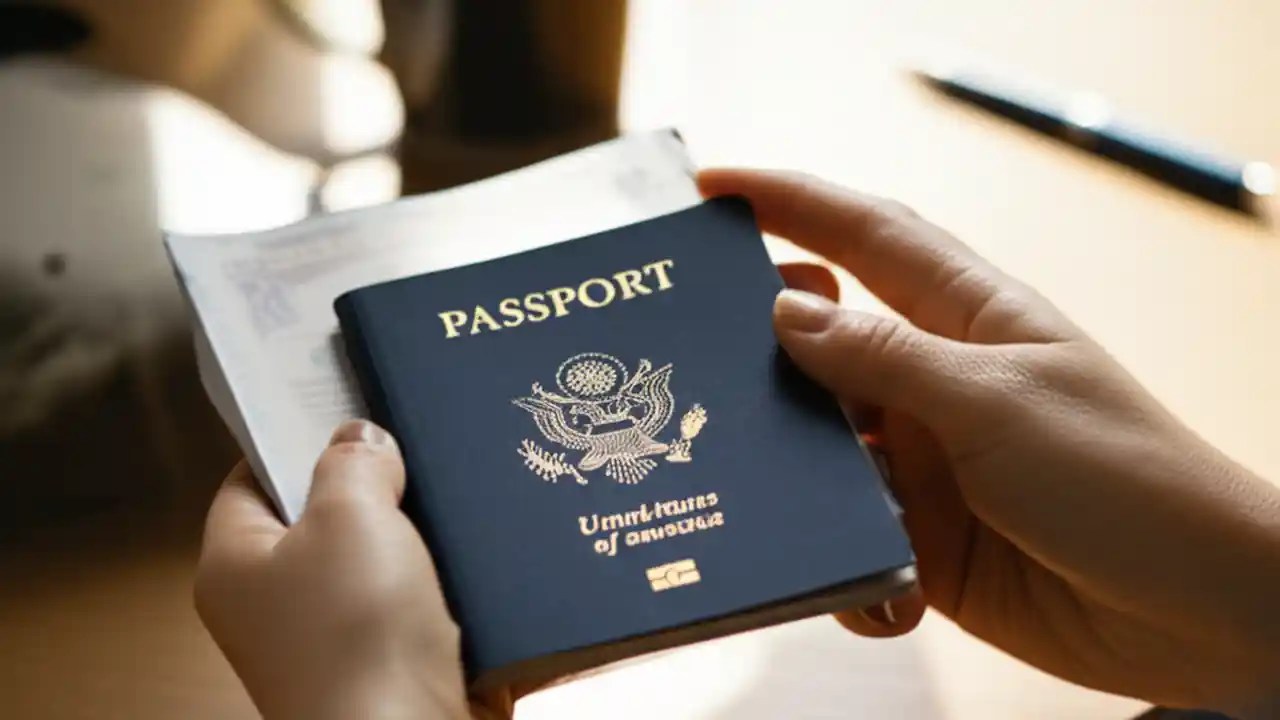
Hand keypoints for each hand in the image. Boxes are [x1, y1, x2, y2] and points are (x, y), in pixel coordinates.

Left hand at [194, 263, 833, 718]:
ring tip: (459, 470)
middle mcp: (280, 602)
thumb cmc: (356, 632)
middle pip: (324, 512)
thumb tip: (361, 437)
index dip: (294, 431)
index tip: (345, 393)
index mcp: (237, 563)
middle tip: (416, 424)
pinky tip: (481, 535)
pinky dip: (447, 568)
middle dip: (375, 475)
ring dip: (420, 523)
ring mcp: (340, 633)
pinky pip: (422, 593)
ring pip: (382, 553)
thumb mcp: (348, 516)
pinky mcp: (397, 656)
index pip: (252, 475)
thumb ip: (351, 461)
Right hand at [701, 170, 1279, 715]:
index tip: (709, 185)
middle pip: (822, 341)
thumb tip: (784, 312)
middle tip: (684, 350)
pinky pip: (850, 538)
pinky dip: (839, 558)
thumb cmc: (1122, 479)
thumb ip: (884, 359)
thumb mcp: (996, 403)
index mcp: (967, 318)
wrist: (1194, 610)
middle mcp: (936, 382)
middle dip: (756, 345)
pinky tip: (852, 579)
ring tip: (744, 478)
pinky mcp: (923, 539)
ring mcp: (926, 462)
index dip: (787, 200)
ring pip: (822, 447)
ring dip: (790, 468)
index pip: (863, 235)